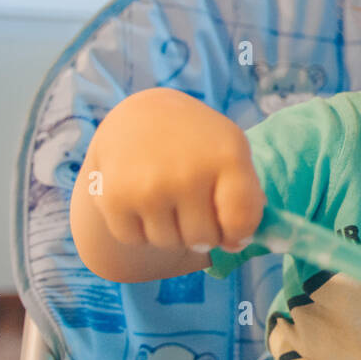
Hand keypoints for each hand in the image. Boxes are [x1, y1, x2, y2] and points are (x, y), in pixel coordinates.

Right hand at [85, 88, 264, 253]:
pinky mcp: (114, 197)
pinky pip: (134, 239)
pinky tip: (141, 198)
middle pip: (203, 239)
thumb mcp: (233, 152)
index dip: (238, 233)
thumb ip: (246, 200)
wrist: (140, 113)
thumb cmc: (197, 141)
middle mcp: (189, 172)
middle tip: (193, 203)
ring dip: (169, 230)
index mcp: (228, 157)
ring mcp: (150, 186)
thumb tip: (235, 246)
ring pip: (168, 242)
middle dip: (202, 231)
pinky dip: (138, 227)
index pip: (241, 221)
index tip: (231, 225)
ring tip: (167, 196)